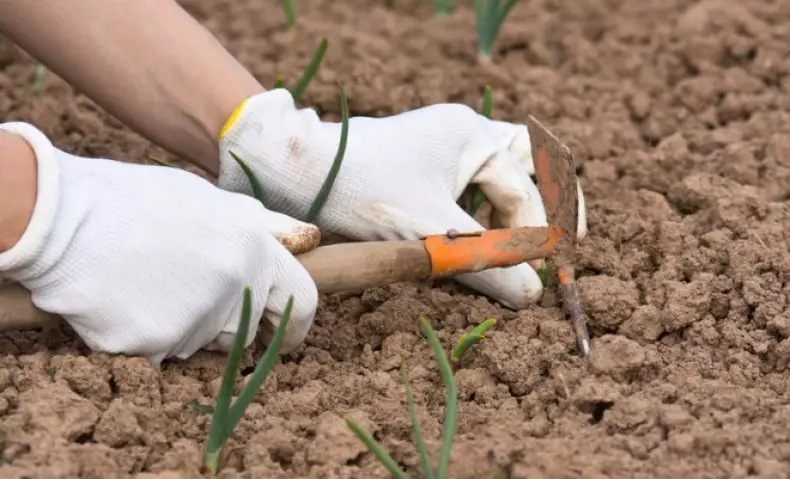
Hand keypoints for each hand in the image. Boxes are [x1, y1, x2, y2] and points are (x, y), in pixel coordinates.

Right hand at [0, 122, 317, 364]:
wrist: (62, 217)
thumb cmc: (137, 201)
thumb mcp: (208, 199)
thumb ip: (262, 226)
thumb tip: (308, 239)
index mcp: (254, 248)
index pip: (303, 300)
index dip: (299, 323)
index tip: (290, 335)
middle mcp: (234, 287)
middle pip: (247, 330)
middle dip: (228, 322)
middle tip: (186, 294)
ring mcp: (195, 319)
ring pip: (204, 343)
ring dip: (186, 326)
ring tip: (148, 285)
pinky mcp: (155, 345)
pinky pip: (162, 353)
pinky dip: (146, 337)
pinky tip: (123, 302)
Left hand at [217, 90, 586, 309]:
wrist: (298, 174)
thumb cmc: (363, 193)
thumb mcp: (430, 233)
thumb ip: (485, 263)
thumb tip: (533, 296)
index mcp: (472, 136)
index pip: (523, 191)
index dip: (539, 236)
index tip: (548, 274)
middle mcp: (462, 133)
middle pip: (528, 161)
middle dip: (551, 201)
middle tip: (570, 240)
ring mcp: (441, 146)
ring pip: (499, 172)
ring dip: (519, 206)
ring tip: (537, 241)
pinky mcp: (421, 166)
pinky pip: (469, 184)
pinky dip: (486, 210)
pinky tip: (486, 238)